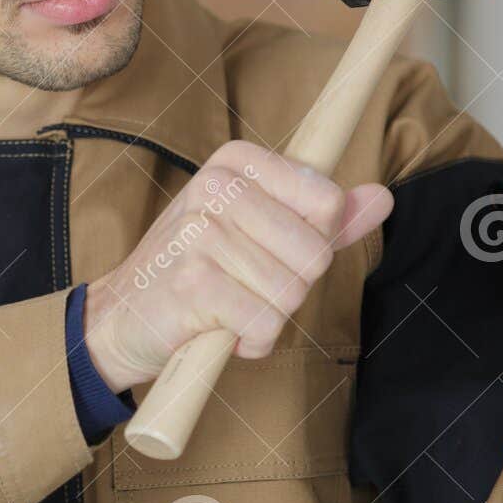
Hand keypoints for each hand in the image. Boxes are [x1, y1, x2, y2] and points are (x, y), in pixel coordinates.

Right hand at [81, 140, 392, 392]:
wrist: (120, 317)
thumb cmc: (194, 272)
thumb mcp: (258, 230)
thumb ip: (321, 217)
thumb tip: (382, 198)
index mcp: (237, 162)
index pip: (327, 202)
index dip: (310, 243)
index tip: (268, 250)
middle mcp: (217, 186)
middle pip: (316, 253)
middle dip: (290, 286)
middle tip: (244, 285)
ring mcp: (202, 232)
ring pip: (293, 291)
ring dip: (269, 316)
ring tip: (229, 306)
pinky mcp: (194, 282)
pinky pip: (266, 323)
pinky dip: (253, 341)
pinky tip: (221, 329)